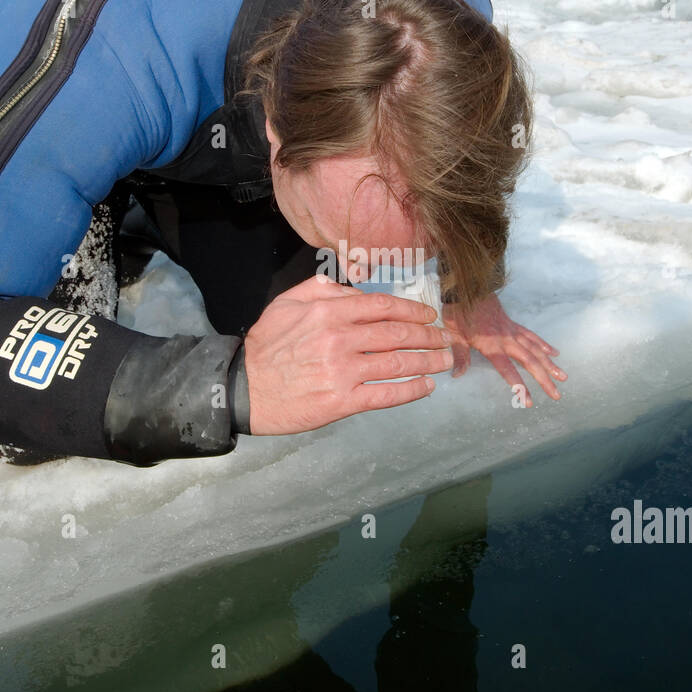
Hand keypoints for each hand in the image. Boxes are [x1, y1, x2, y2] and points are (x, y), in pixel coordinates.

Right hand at [244, 274, 452, 434]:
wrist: (244, 389)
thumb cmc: (267, 345)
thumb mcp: (288, 303)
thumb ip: (323, 290)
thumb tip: (357, 291)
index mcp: (329, 312)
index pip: (382, 307)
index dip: (412, 311)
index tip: (430, 316)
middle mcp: (340, 339)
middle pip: (397, 334)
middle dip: (428, 335)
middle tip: (447, 338)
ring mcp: (344, 372)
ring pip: (398, 363)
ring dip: (428, 361)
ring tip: (444, 360)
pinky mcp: (343, 402)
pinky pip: (386, 395)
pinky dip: (411, 391)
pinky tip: (426, 387)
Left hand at [444, 293, 565, 404]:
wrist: (468, 286)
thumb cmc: (459, 311)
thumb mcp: (454, 334)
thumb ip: (460, 355)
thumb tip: (457, 375)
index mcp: (491, 345)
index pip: (508, 370)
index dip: (519, 386)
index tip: (529, 401)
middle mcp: (507, 340)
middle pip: (530, 363)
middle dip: (545, 380)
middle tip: (557, 395)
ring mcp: (513, 331)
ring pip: (536, 350)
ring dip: (550, 365)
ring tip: (563, 377)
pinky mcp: (514, 324)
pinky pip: (532, 336)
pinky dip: (544, 345)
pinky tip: (554, 354)